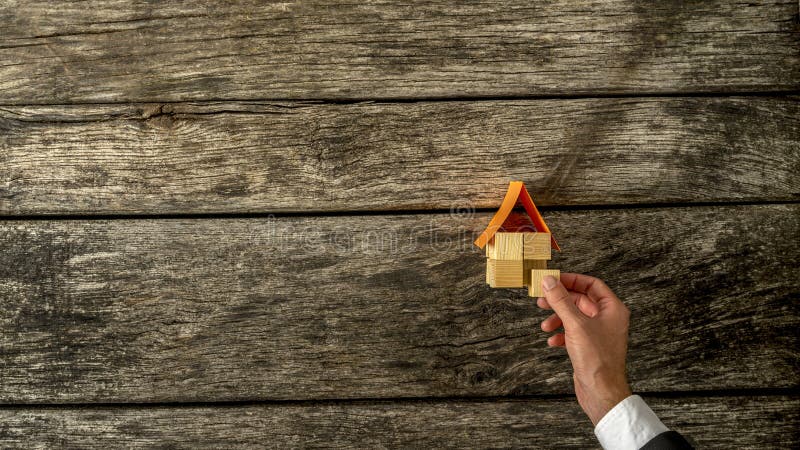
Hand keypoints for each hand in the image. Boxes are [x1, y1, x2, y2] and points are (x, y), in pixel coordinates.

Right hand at [537, 273, 631, 425]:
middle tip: (542, 299)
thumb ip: (561, 300)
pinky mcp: (589, 346)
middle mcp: (607, 319)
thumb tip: (549, 281)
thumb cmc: (597, 359)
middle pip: (580, 300)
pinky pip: (572, 333)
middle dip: (560, 301)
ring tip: (545, 325)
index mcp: (612, 309)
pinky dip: (561, 334)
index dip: (572, 280)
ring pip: (574, 317)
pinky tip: (553, 341)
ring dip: (557, 319)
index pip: (592, 284)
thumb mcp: (575, 324)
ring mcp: (598, 333)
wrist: (600, 391)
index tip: (554, 279)